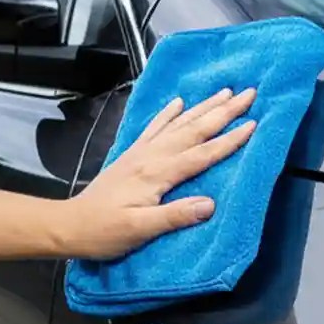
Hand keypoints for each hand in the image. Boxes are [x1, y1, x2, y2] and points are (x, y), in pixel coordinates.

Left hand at [60, 87, 256, 259]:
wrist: (71, 225)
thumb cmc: (106, 232)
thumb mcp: (140, 230)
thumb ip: (175, 216)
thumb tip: (210, 204)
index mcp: (157, 174)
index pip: (201, 154)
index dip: (229, 140)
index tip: (253, 123)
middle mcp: (151, 157)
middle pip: (194, 130)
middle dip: (223, 111)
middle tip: (249, 93)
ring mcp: (141, 153)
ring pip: (178, 124)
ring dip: (202, 107)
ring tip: (224, 92)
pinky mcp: (132, 155)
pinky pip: (154, 128)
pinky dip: (167, 113)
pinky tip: (178, 102)